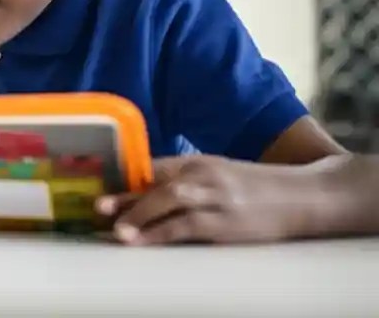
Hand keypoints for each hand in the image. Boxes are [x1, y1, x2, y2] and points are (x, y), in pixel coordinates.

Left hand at [96, 155, 332, 244]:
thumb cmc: (256, 188)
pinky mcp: (227, 222)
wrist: (303, 196)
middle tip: (98, 208)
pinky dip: (160, 233)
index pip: (154, 166)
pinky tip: (143, 241)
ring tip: (116, 229)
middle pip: (157, 183)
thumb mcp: (219, 175)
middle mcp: (204, 175)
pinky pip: (187, 226)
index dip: (126, 179)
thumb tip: (144, 193)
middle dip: (126, 197)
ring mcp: (217, 197)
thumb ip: (186, 180)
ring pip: (169, 202)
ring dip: (139, 215)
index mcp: (198, 162)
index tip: (100, 187)